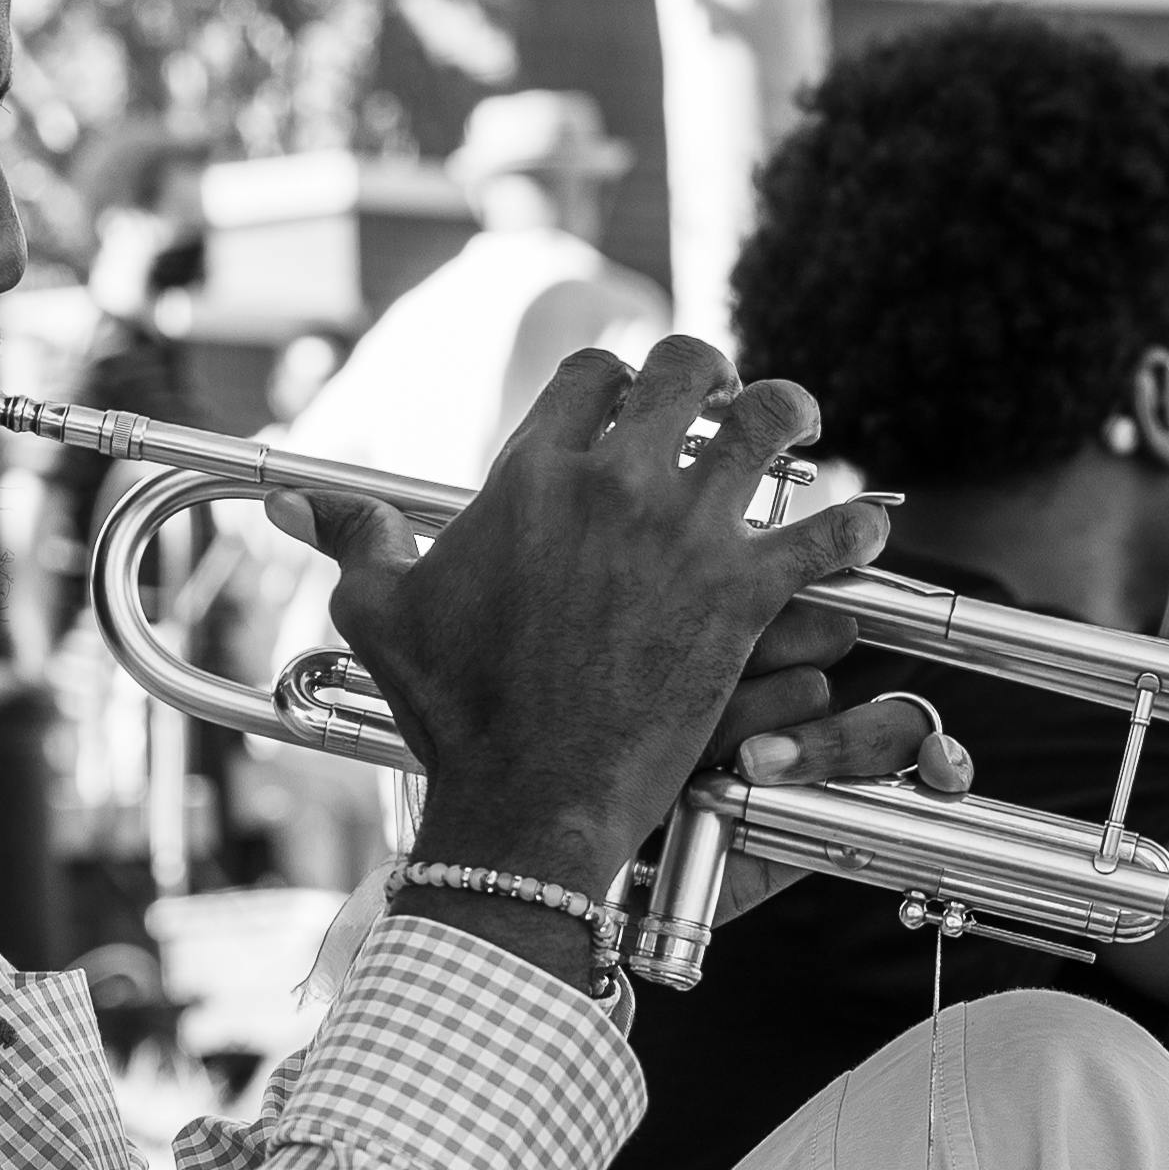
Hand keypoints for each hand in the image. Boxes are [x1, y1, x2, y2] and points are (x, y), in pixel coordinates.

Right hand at [323, 338, 962, 903]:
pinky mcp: (744, 596)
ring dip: (790, 413)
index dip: (620, 375)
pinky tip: (869, 527)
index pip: (592, 375)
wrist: (528, 798)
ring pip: (767, 426)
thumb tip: (299, 502)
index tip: (635, 392)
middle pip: (684, 374)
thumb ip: (357, 541)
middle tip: (724, 392)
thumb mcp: (384, 615)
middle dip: (708, 371)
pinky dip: (855, 527)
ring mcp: (686, 534)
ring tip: (800, 421)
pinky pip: (824, 536)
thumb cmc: (456, 713)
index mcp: (533, 473)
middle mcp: (614, 484)